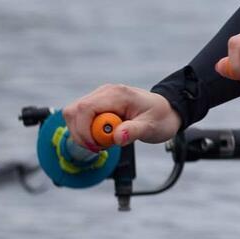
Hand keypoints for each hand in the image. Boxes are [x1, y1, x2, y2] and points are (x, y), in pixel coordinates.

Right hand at [62, 85, 182, 150]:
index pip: (85, 108)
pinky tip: (104, 136)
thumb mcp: (152, 127)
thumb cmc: (160, 117)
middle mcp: (104, 92)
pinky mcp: (97, 105)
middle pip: (73, 111)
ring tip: (106, 141)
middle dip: (81, 134)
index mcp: (117, 94)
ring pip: (73, 115)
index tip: (96, 146)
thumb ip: (134, 131)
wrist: (166, 111)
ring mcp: (99, 98)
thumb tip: (117, 137)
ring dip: (83, 133)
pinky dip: (87, 131)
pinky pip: (81, 119)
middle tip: (101, 146)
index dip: (83, 130)